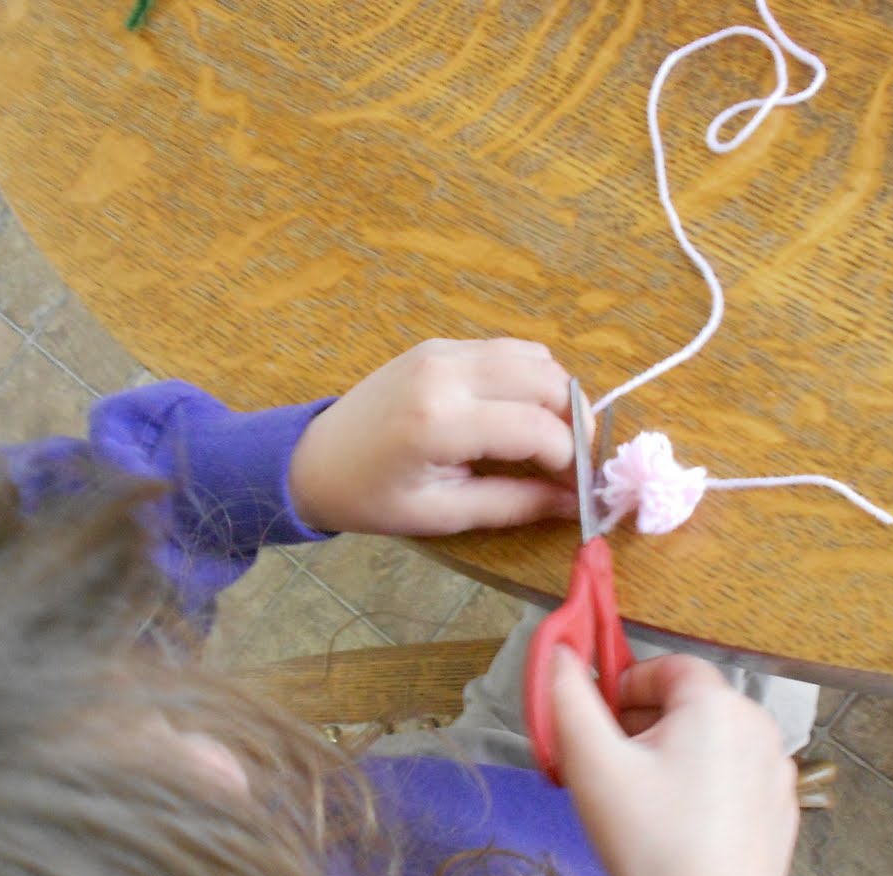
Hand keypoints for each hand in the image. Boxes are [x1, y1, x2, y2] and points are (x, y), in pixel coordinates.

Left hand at [287, 338, 579, 534]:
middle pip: (548, 382)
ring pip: (536, 357)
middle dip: (574, 424)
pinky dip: (531, 379)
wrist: (313, 460)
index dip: (572, 462)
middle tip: (573, 464)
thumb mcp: (444, 514)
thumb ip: (516, 503)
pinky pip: (509, 350)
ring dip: (557, 398)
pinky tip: (520, 415)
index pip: (540, 429)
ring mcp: (443, 350)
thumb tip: (576, 504)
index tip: (579, 490)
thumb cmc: (373, 498)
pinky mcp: (441, 344)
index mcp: (440, 422)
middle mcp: (446, 373)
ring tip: (550, 440)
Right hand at [550, 649, 798, 875]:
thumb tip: (559, 648)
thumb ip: (567, 696)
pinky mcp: (782, 812)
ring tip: (643, 806)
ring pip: (712, 742)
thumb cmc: (647, 843)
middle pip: (691, 704)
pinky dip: (704, 789)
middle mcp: (759, 727)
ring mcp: (777, 772)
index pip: (667, 667)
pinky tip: (679, 832)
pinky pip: (734, 779)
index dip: (626, 687)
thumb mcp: (591, 764)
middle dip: (646, 724)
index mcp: (718, 705)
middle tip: (612, 771)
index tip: (600, 728)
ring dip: (673, 756)